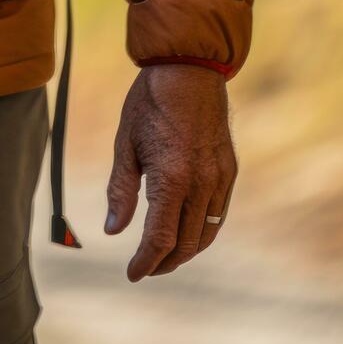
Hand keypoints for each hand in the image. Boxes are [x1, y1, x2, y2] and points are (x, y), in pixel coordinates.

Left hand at [104, 66, 236, 280]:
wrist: (189, 69)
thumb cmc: (149, 102)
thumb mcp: (125, 143)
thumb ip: (120, 190)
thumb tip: (113, 231)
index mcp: (170, 179)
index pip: (160, 240)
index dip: (146, 263)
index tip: (133, 274)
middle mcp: (200, 184)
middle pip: (186, 243)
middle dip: (165, 262)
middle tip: (146, 268)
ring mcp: (219, 178)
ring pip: (207, 233)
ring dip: (186, 250)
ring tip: (165, 255)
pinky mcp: (229, 170)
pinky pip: (219, 213)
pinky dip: (204, 230)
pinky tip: (188, 230)